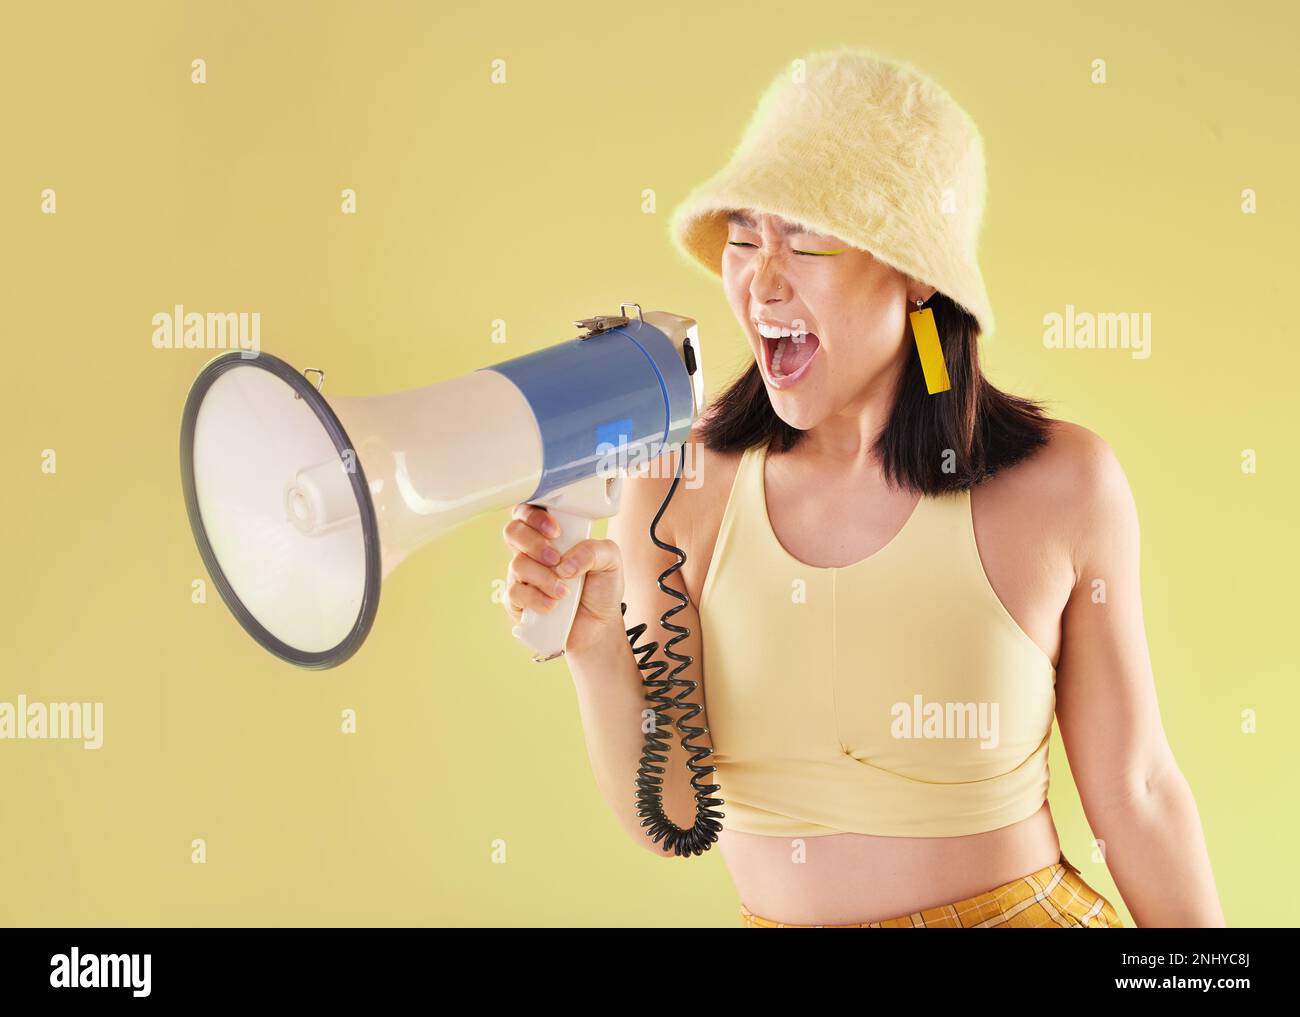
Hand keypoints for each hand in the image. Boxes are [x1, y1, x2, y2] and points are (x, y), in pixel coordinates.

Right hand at [501, 503, 625, 653]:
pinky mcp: (518, 601)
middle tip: (556, 559)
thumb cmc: (601, 588)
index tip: (555, 531)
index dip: (535, 516)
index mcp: (552, 534)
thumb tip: (566, 562)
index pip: (529, 511)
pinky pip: (514, 593)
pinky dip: (536, 598)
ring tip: (564, 592)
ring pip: (517, 564)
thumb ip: (594, 550)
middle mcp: (533, 552)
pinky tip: (553, 605)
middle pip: (512, 531)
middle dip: (534, 544)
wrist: (599, 626)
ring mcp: (523, 576)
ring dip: (543, 577)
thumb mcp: (611, 561)